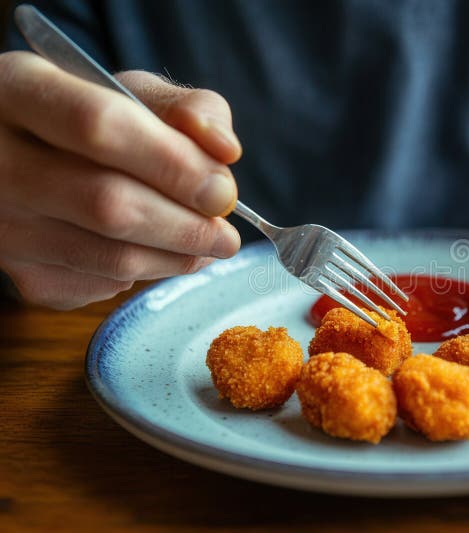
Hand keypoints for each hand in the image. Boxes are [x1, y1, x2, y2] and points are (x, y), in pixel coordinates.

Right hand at [0, 51, 241, 308]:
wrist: (23, 154)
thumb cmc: (90, 117)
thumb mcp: (133, 93)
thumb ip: (189, 111)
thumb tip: (226, 153)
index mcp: (19, 88)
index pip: (101, 128)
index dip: (174, 165)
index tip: (223, 193)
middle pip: (107, 205)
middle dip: (186, 227)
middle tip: (226, 237)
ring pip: (107, 257)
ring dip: (174, 258)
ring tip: (206, 246)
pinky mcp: (13, 271)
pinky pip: (96, 286)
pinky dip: (139, 275)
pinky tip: (151, 251)